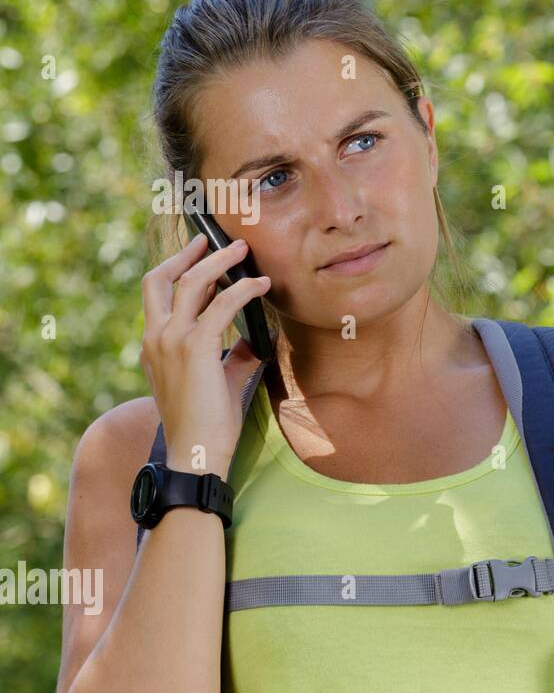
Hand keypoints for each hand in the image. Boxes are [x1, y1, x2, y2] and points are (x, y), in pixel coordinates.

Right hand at [140, 234, 271, 479]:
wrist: (197, 452)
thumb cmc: (208, 422)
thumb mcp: (220, 378)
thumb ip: (232, 353)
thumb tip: (254, 336)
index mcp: (154, 344)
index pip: (156, 294)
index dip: (175, 268)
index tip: (197, 253)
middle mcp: (155, 337)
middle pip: (161, 279)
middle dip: (187, 254)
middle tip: (214, 240)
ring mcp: (171, 341)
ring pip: (191, 284)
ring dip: (220, 263)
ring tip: (244, 252)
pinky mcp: (194, 348)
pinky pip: (221, 305)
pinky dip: (242, 290)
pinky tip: (261, 286)